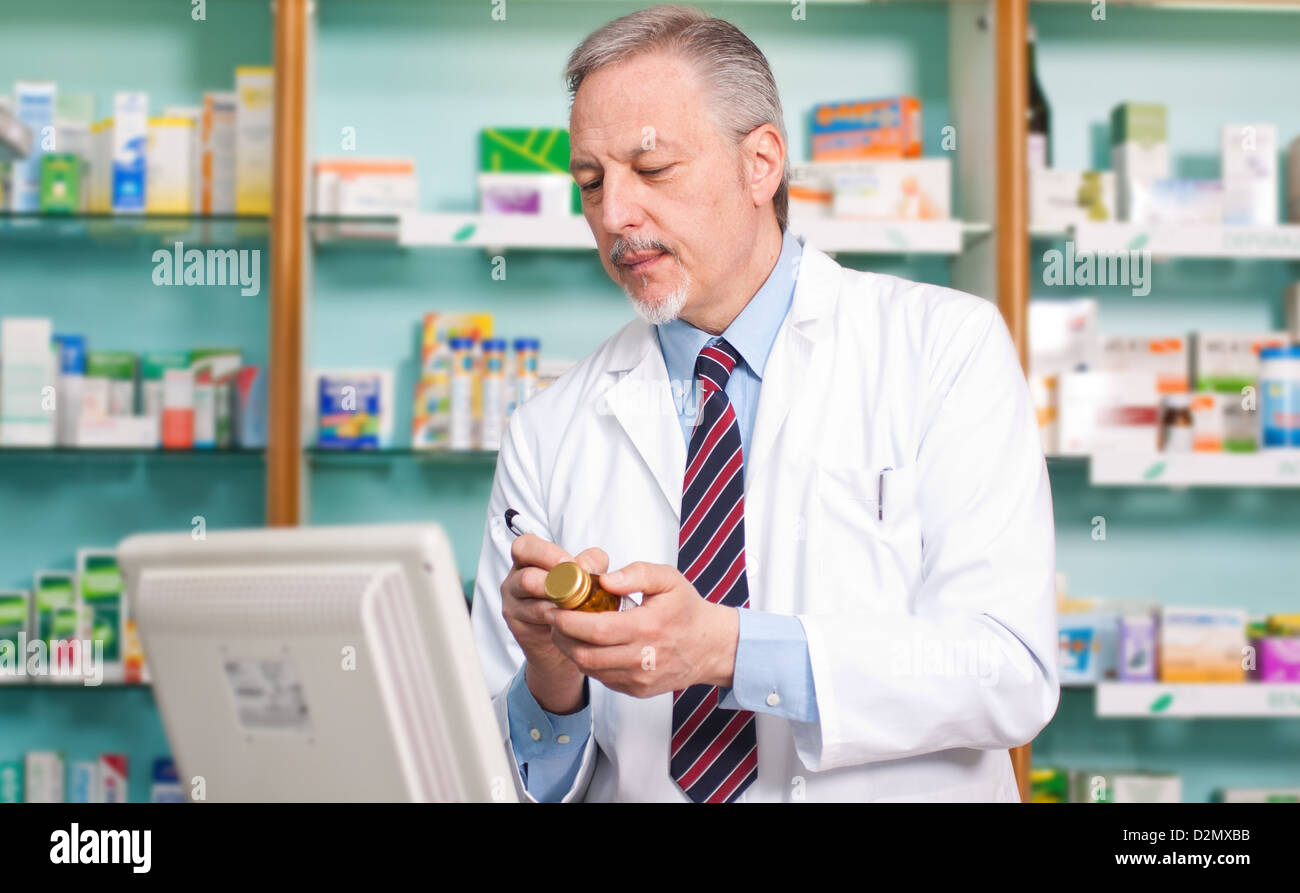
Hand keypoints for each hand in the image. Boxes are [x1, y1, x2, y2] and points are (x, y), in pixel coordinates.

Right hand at [500, 533, 607, 713]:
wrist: (571, 643)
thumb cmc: (581, 603)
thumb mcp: (588, 578)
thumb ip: (590, 564)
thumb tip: (595, 561)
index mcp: (531, 559)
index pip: (525, 545)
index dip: (544, 552)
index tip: (567, 562)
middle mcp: (516, 579)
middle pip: (525, 572)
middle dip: (551, 579)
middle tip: (574, 587)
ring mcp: (514, 604)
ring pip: (527, 597)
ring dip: (553, 600)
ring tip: (573, 606)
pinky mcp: (518, 627)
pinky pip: (533, 621)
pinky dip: (552, 620)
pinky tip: (568, 624)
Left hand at [549, 561, 738, 698]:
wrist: (711, 647)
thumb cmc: (687, 610)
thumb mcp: (668, 579)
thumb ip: (636, 574)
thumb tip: (604, 579)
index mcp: (648, 627)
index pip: (596, 629)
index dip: (568, 621)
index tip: (554, 608)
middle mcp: (642, 658)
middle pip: (585, 654)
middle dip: (561, 636)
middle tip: (554, 618)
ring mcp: (639, 678)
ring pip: (589, 669)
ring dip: (571, 649)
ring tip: (566, 629)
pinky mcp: (636, 690)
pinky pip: (601, 678)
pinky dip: (588, 661)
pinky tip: (588, 644)